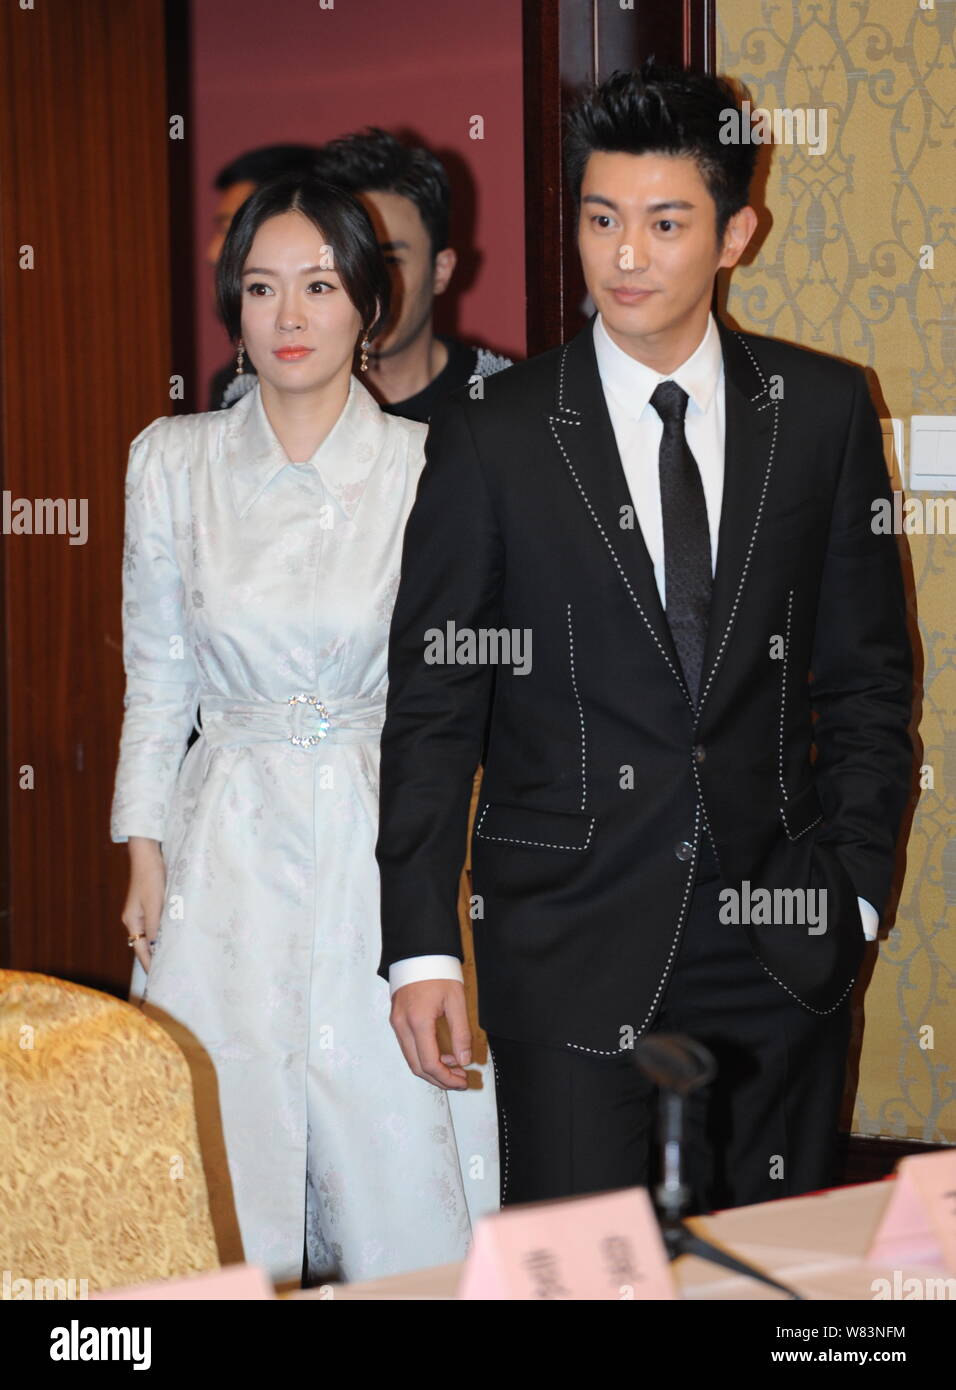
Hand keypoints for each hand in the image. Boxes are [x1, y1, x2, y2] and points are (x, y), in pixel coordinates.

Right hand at [121, 837, 165, 972]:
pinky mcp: (149, 905)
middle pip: (143, 945)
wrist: (147, 856)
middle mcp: (134, 920)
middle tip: (167, 973)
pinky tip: (172, 938)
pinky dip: (162, 934)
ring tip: (171, 960)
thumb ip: (155, 925)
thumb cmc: (150, 878)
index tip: (158, 978)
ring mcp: (141, 913)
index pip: (140, 949)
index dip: (149, 963)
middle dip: (153, 958)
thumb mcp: (155, 903)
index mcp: (132, 921)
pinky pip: (155, 925)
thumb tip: (157, 947)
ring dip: (159, 947)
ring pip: (150, 936)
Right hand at [390, 979, 471, 1089]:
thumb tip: (464, 1060)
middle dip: (439, 1079)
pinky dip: (423, 1057)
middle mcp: (402, 1025)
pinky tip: (441, 1054)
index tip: (462, 1081)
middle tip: (460, 1080)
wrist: (418, 953)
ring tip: (454, 1068)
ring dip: (431, 1069)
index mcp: (418, 1021)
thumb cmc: (437, 972)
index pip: (429, 1063)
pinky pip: (408, 1048)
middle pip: (417, 1067)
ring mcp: (396, 1023)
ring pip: (411, 1059)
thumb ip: (461, 1032)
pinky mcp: (396, 1020)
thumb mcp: (456, 1001)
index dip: (446, 1078)